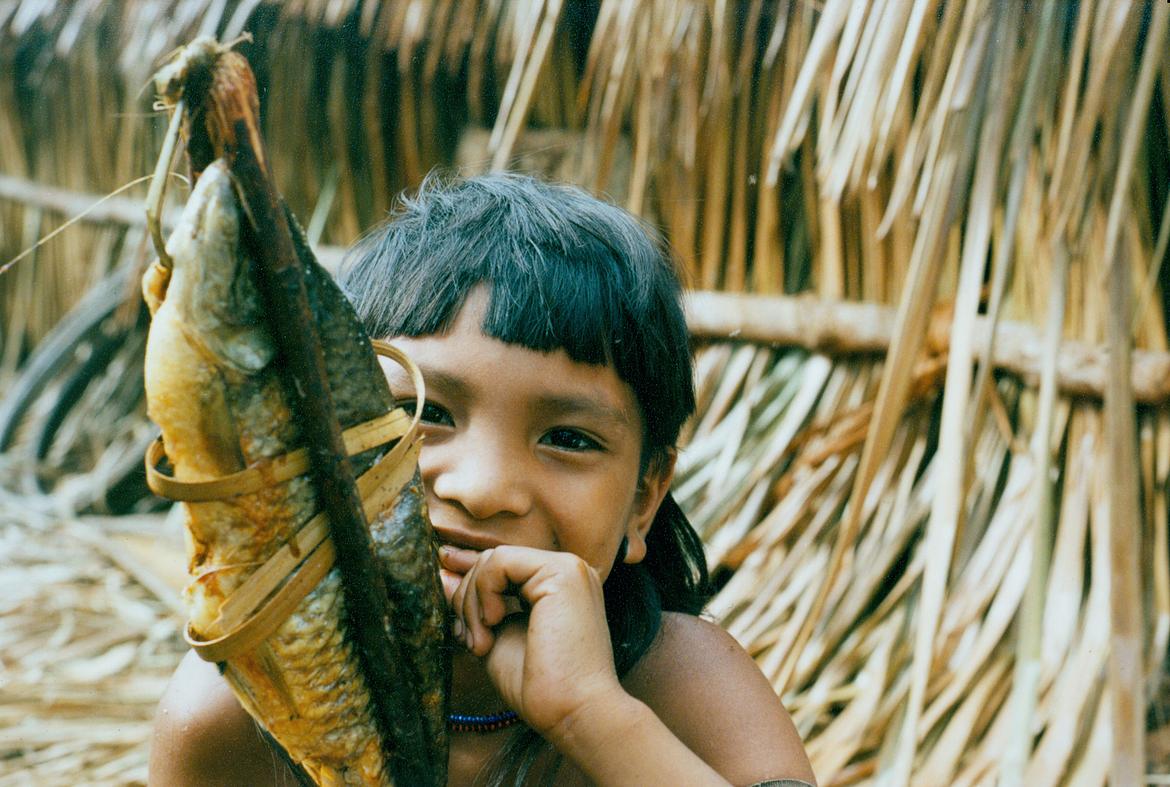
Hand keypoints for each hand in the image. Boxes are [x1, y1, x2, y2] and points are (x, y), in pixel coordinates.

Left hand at [440, 544, 627, 740]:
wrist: (573, 713)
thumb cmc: (539, 687)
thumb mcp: (495, 638)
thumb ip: (474, 607)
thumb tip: (444, 576)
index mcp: (556, 588)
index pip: (502, 568)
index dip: (468, 580)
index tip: (445, 594)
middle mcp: (566, 573)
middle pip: (493, 562)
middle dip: (467, 600)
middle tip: (471, 642)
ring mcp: (568, 569)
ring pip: (494, 560)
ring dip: (472, 602)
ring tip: (481, 642)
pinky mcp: (562, 573)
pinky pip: (501, 562)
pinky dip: (484, 592)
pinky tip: (493, 623)